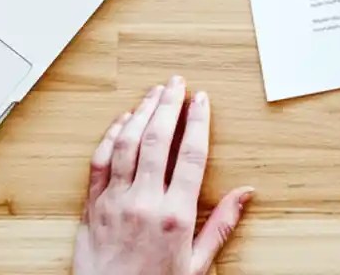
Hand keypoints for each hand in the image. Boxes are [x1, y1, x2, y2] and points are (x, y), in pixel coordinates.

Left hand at [73, 78, 253, 274]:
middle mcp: (145, 202)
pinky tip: (122, 121)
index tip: (201, 100)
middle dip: (169, 105)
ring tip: (153, 93)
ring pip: (128, 144)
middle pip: (159, 140)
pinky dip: (110, 137)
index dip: (198, 121)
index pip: (192, 155)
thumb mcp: (197, 265)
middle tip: (176, 83)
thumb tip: (246, 193)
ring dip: (141, 113)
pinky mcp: (92, 205)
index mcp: (176, 215)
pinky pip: (100, 161)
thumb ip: (221, 225)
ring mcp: (115, 201)